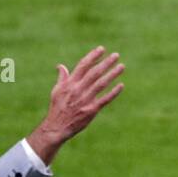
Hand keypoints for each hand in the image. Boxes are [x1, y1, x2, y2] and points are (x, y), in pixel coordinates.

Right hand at [26, 46, 124, 164]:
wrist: (57, 127)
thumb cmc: (57, 108)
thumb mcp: (56, 91)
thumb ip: (62, 78)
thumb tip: (61, 66)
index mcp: (70, 83)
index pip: (83, 65)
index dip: (93, 56)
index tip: (102, 49)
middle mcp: (78, 89)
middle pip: (94, 72)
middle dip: (106, 63)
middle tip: (116, 55)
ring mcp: (85, 100)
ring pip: (101, 84)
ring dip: (112, 74)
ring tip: (122, 67)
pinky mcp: (91, 110)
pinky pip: (105, 99)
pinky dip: (113, 92)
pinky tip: (121, 85)